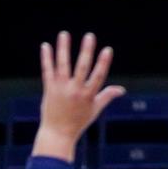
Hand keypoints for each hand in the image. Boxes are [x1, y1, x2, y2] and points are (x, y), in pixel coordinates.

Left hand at [35, 31, 124, 154]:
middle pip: (81, 68)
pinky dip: (46, 58)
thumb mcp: (95, 109)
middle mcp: (75, 91)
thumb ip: (107, 96)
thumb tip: (122, 89)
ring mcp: (61, 89)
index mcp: (88, 95)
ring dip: (63, 49)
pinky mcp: (49, 90)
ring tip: (64, 34)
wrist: (57, 134)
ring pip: (62, 66)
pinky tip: (45, 46)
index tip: (107, 49)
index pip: (98, 76)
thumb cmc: (78, 122)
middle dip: (86, 51)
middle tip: (89, 35)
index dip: (103, 63)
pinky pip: (47, 71)